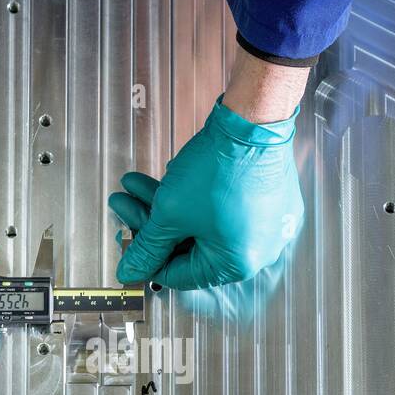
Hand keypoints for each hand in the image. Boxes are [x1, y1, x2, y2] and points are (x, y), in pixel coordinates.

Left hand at [108, 48, 306, 291]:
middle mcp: (257, 250)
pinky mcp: (268, 200)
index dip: (146, 259)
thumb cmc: (221, 167)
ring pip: (204, 223)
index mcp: (237, 265)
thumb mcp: (170, 213)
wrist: (254, 120)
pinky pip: (224, 209)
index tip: (128, 245)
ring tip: (136, 185)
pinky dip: (196, 199)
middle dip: (152, 223)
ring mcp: (265, 225)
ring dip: (167, 205)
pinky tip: (171, 179)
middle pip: (189, 246)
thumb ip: (147, 247)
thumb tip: (130, 271)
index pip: (179, 274)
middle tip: (125, 205)